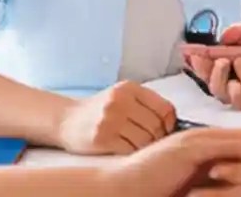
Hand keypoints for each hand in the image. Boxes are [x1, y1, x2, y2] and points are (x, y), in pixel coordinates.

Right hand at [57, 81, 176, 154]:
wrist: (67, 119)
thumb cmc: (100, 110)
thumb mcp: (123, 96)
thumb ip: (146, 103)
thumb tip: (173, 123)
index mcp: (129, 88)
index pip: (165, 108)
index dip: (170, 123)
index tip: (167, 130)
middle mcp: (119, 101)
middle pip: (156, 125)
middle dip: (159, 137)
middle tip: (152, 141)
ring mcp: (110, 119)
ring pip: (145, 140)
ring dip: (146, 146)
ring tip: (140, 145)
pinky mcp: (102, 138)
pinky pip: (130, 150)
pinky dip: (133, 152)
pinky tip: (127, 148)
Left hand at [95, 128, 240, 196]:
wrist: (122, 195)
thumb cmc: (149, 166)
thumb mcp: (192, 146)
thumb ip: (232, 144)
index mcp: (214, 143)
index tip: (230, 155)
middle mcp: (218, 163)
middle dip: (235, 173)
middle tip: (211, 172)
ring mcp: (213, 187)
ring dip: (221, 192)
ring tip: (195, 192)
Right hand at [183, 23, 240, 110]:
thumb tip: (221, 35)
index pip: (215, 57)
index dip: (200, 54)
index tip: (187, 48)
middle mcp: (240, 75)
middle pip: (211, 76)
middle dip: (200, 67)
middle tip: (196, 57)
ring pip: (219, 89)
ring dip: (215, 76)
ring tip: (225, 62)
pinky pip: (236, 100)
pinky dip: (233, 91)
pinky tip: (238, 80)